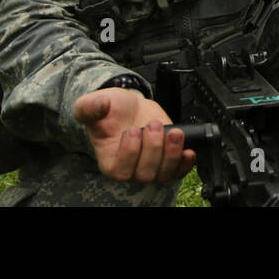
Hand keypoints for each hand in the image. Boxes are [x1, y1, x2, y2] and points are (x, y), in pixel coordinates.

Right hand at [72, 87, 196, 182]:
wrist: (131, 107)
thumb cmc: (111, 111)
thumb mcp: (92, 104)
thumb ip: (90, 106)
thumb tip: (100, 104)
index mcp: (110, 162)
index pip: (122, 171)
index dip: (130, 152)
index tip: (133, 130)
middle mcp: (132, 170)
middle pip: (146, 174)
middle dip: (153, 148)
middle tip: (153, 125)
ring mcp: (152, 167)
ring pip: (164, 174)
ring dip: (172, 153)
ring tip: (173, 132)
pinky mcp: (168, 160)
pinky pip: (179, 171)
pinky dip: (185, 163)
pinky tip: (188, 150)